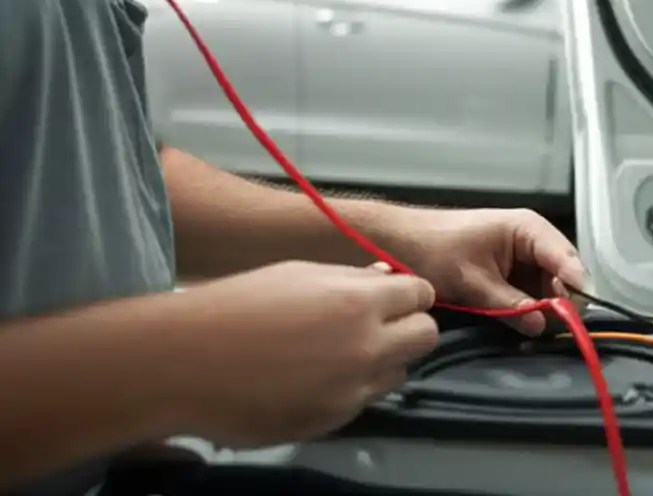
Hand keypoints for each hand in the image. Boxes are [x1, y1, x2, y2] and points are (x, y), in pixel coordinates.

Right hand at [177, 260, 437, 447]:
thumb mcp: (300, 275)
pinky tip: (314, 379)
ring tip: (338, 354)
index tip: (397, 297)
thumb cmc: (237, 306)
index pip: (421, 295)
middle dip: (409, 327)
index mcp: (360, 301)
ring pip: (398, 373)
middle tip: (379, 325)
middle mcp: (367, 347)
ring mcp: (352, 390)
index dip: (410, 294)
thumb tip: (386, 280)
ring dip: (381, 361)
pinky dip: (350, 389)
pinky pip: (363, 401)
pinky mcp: (333, 422)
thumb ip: (352, 280)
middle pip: (425, 337)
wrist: (183, 364)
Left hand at [384, 208, 587, 335]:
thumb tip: (542, 325)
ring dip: (546, 309)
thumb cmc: (433, 250)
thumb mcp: (472, 282)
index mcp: (528, 229)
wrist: (398, 243)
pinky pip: (532, 293)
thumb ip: (510, 305)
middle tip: (555, 331)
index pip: (566, 258)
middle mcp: (533, 240)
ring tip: (538, 331)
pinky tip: (525, 324)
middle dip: (562, 302)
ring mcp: (523, 257)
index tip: (579, 316)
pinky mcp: (512, 273)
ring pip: (550, 288)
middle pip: (564, 275)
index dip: (576, 287)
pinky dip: (531, 309)